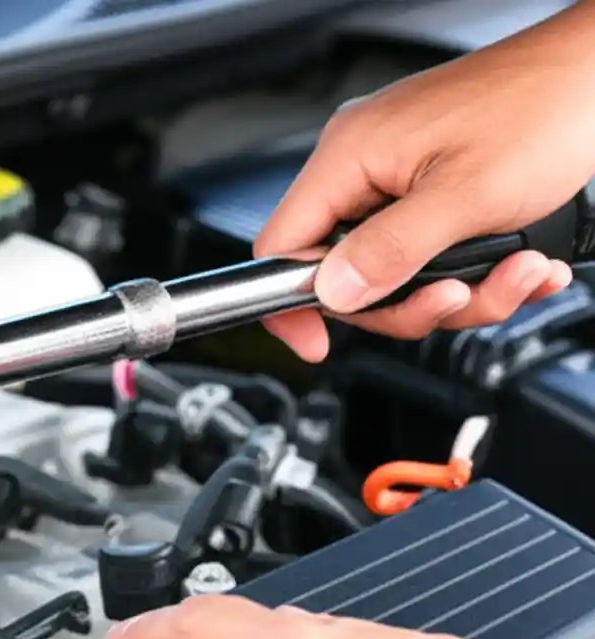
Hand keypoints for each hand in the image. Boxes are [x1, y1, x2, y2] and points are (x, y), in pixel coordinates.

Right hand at [254, 4, 594, 361]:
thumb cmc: (542, 110)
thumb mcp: (465, 198)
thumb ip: (390, 252)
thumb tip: (333, 293)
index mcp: (350, 156)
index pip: (282, 244)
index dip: (293, 302)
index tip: (316, 343)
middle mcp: (364, 164)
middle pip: (349, 272)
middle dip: (414, 301)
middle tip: (460, 297)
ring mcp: (398, 175)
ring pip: (399, 271)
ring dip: (465, 289)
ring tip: (520, 270)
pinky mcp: (433, 184)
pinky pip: (431, 250)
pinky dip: (479, 270)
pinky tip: (521, 260)